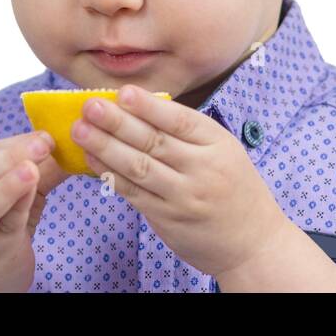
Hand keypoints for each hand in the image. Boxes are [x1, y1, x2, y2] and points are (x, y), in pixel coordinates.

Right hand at [0, 129, 71, 291]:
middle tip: (43, 145)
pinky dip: (16, 208)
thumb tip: (72, 145)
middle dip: (11, 156)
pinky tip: (32, 195)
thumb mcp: (22, 193)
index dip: (16, 142)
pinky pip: (1, 226)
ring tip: (31, 170)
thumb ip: (42, 170)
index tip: (47, 135)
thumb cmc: (1, 226)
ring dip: (8, 184)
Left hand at [71, 84, 292, 279]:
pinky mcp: (167, 220)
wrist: (254, 243)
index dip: (149, 106)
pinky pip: (134, 193)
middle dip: (117, 122)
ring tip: (81, 130)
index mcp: (218, 145)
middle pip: (153, 142)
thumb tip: (140, 104)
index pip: (180, 120)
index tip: (122, 92)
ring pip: (139, 167)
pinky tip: (92, 159)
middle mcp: (201, 170)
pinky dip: (110, 175)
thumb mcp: (225, 150)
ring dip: (105, 147)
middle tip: (89, 106)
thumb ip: (189, 132)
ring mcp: (183, 197)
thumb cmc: (235, 188)